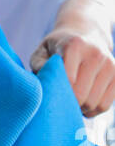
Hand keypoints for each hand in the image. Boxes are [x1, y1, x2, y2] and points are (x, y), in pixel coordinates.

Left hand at [31, 0, 114, 114]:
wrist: (85, 34)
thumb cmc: (57, 49)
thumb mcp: (41, 53)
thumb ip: (38, 68)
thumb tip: (44, 86)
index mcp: (75, 45)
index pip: (68, 81)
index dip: (57, 94)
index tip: (50, 94)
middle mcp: (96, 53)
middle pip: (81, 96)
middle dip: (68, 104)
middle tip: (59, 101)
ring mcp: (110, 64)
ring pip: (94, 104)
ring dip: (80, 109)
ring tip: (71, 100)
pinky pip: (105, 106)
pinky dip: (92, 110)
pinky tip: (83, 102)